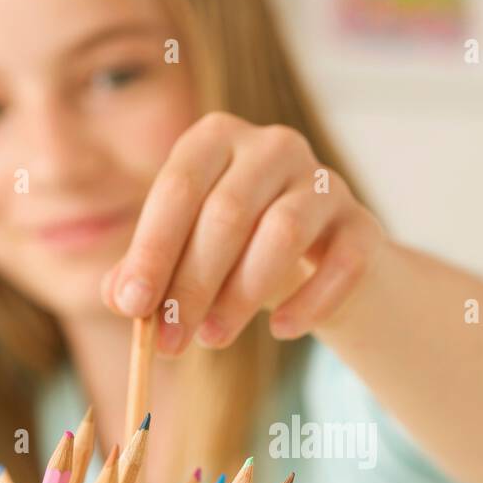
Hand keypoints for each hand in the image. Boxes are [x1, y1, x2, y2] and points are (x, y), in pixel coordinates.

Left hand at [101, 110, 384, 353]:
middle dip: (193, 285)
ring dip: (244, 294)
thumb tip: (119, 297)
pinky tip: (281, 330)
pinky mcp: (363, 224)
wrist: (319, 259)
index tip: (131, 306)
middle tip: (169, 343)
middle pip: (228, 213)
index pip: (178, 187)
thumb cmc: (234, 249)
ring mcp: (324, 182)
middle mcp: (273, 146)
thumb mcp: (183, 253)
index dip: (153, 250)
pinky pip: (342, 263)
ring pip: (285, 232)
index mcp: (216, 138)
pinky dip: (310, 302)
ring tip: (213, 340)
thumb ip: (147, 270)